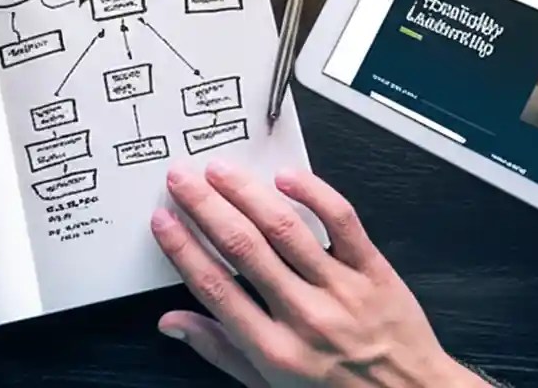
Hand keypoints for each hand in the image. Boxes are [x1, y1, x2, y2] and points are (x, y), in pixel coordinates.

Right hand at [151, 162, 486, 387]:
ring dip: (247, 193)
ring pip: (285, 228)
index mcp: (274, 349)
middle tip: (182, 180)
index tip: (163, 220)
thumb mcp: (270, 387)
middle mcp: (304, 316)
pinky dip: (313, 193)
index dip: (183, 249)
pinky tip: (286, 176)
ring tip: (220, 170)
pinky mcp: (373, 270)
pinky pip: (342, 221)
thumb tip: (173, 323)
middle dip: (205, 208)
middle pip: (243, 248)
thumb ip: (220, 350)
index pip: (215, 288)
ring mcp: (341, 289)